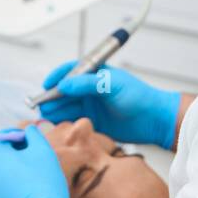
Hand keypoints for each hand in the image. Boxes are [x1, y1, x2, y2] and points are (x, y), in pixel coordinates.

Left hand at [0, 125, 78, 197]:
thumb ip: (33, 135)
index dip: (20, 137)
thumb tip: (28, 130)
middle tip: (33, 163)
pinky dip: (7, 194)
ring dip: (10, 176)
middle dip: (14, 157)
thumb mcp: (43, 152)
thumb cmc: (44, 186)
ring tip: (30, 184)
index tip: (32, 142)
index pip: (4, 137)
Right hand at [38, 62, 180, 149]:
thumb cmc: (138, 96)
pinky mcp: (93, 122)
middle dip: (52, 97)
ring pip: (66, 106)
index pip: (70, 71)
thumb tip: (64, 84)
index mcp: (95, 74)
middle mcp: (90, 89)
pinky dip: (64, 122)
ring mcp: (90, 105)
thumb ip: (87, 84)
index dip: (57, 76)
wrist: (154, 119)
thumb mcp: (112, 85)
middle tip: (43, 106)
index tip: (46, 84)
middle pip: (64, 91)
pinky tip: (58, 125)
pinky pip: (73, 120)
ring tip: (47, 117)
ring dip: (56, 111)